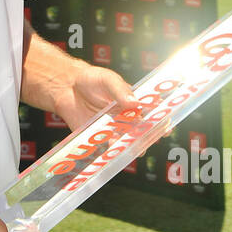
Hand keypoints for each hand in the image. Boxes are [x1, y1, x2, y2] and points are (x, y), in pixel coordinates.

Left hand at [51, 63, 170, 158]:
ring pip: (127, 142)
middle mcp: (126, 118)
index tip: (166, 125)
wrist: (66, 87)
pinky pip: (108, 148)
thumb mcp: (107, 79)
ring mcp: (113, 129)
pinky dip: (112, 152)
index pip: (152, 113)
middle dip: (149, 137)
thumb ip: (120, 90)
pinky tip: (113, 152)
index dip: (161, 120)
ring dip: (131, 146)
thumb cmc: (90, 79)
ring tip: (134, 148)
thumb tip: (135, 103)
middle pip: (142, 131)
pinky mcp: (99, 137)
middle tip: (151, 139)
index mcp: (133, 103)